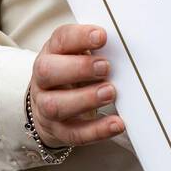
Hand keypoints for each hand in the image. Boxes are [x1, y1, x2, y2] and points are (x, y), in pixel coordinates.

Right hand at [29, 24, 123, 147]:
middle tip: (105, 67)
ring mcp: (46, 107)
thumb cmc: (73, 74)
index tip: (102, 36)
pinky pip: (74, 133)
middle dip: (78, 68)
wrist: (52, 105)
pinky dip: (96, 130)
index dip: (79, 37)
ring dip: (86, 99)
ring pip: (56, 105)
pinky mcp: (58, 131)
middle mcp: (43, 80)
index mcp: (52, 53)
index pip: (60, 40)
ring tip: (110, 93)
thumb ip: (97, 50)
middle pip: (47, 71)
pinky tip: (116, 124)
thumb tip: (127, 46)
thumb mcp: (79, 56)